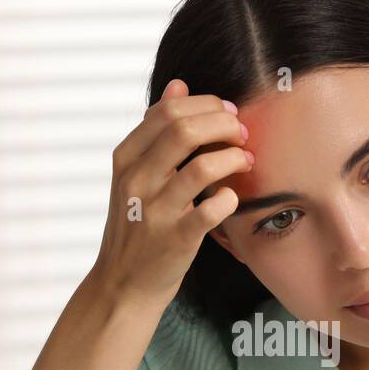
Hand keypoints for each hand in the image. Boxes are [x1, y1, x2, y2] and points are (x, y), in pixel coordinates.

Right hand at [93, 77, 251, 304]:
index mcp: (126, 158)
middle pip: (184, 130)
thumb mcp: (135, 175)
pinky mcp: (175, 239)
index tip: (227, 113)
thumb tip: (178, 85)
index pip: (167, 111)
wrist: (123, 284)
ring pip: (202, 166)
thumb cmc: (137, 226)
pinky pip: (211, 210)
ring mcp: (154, 210)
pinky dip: (229, 198)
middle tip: (241, 133)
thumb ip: (155, 131)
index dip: (205, 105)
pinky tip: (232, 197)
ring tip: (245, 161)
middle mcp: (136, 180)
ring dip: (232, 157)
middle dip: (222, 124)